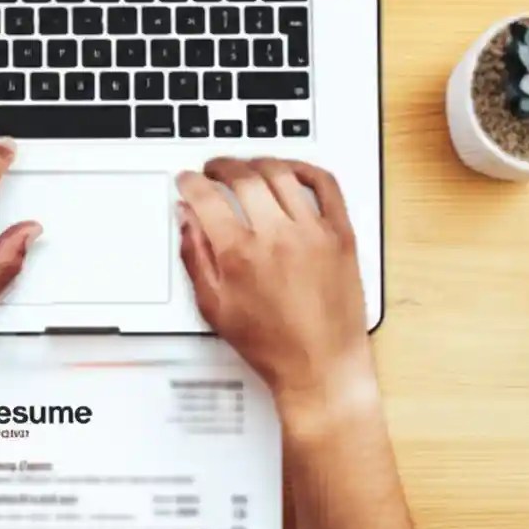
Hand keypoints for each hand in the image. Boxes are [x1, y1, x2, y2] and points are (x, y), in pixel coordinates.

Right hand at [176, 158, 375, 424]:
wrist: (321, 366)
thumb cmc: (272, 345)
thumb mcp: (215, 307)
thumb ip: (196, 257)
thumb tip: (187, 220)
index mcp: (241, 254)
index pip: (207, 198)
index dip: (191, 182)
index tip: (187, 180)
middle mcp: (278, 236)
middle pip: (244, 176)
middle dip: (221, 166)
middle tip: (213, 170)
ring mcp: (313, 232)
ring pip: (282, 172)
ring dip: (258, 162)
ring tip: (247, 167)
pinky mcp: (340, 234)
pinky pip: (325, 184)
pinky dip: (305, 168)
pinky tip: (291, 170)